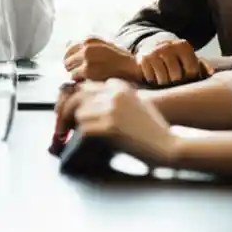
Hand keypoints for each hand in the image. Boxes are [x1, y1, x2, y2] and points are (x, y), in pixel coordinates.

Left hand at [57, 80, 178, 166]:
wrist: (168, 145)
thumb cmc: (154, 129)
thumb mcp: (136, 104)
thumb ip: (115, 99)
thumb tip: (88, 106)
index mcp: (120, 86)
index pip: (86, 87)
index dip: (76, 101)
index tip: (71, 112)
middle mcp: (114, 94)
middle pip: (78, 97)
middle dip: (67, 112)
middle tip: (62, 126)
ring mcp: (112, 109)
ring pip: (80, 114)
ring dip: (78, 127)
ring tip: (79, 136)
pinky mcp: (110, 126)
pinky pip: (84, 129)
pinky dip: (82, 138)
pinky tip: (87, 143)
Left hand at [64, 37, 141, 81]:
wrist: (133, 69)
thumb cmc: (119, 60)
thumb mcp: (103, 46)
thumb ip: (86, 45)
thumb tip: (66, 44)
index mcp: (90, 40)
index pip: (68, 49)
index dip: (72, 58)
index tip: (79, 64)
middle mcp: (86, 47)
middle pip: (67, 60)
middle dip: (73, 67)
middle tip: (84, 73)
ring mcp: (87, 59)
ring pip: (70, 70)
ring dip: (77, 75)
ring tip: (90, 77)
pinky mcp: (88, 72)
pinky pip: (74, 78)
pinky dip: (80, 82)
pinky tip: (92, 81)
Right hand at [136, 38, 212, 86]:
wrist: (150, 46)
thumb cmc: (175, 57)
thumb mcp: (188, 58)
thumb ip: (202, 66)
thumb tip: (211, 74)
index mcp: (183, 46)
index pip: (192, 71)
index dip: (190, 77)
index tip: (186, 75)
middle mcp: (169, 47)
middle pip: (176, 77)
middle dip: (175, 81)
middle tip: (174, 77)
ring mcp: (155, 52)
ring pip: (163, 80)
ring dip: (164, 82)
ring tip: (164, 76)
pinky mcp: (144, 58)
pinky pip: (151, 78)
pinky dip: (153, 80)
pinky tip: (154, 74)